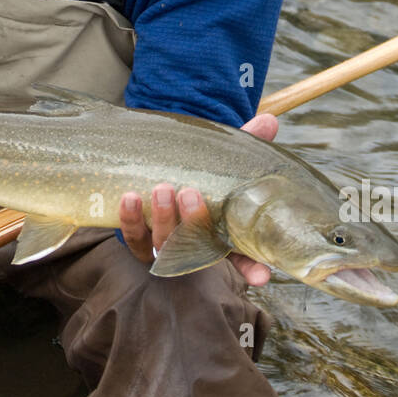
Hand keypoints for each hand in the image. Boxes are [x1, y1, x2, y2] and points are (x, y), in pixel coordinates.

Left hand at [117, 111, 278, 284]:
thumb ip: (245, 141)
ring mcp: (164, 244)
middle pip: (195, 247)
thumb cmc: (199, 167)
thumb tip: (268, 120)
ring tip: (162, 188)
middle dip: (193, 223)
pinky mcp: (137, 239)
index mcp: (220, 233)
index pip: (241, 258)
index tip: (261, 276)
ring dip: (163, 219)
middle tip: (190, 193)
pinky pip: (132, 237)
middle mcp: (192, 245)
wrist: (157, 166)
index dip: (251, 269)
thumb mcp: (222, 155)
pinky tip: (130, 197)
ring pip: (162, 244)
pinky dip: (131, 219)